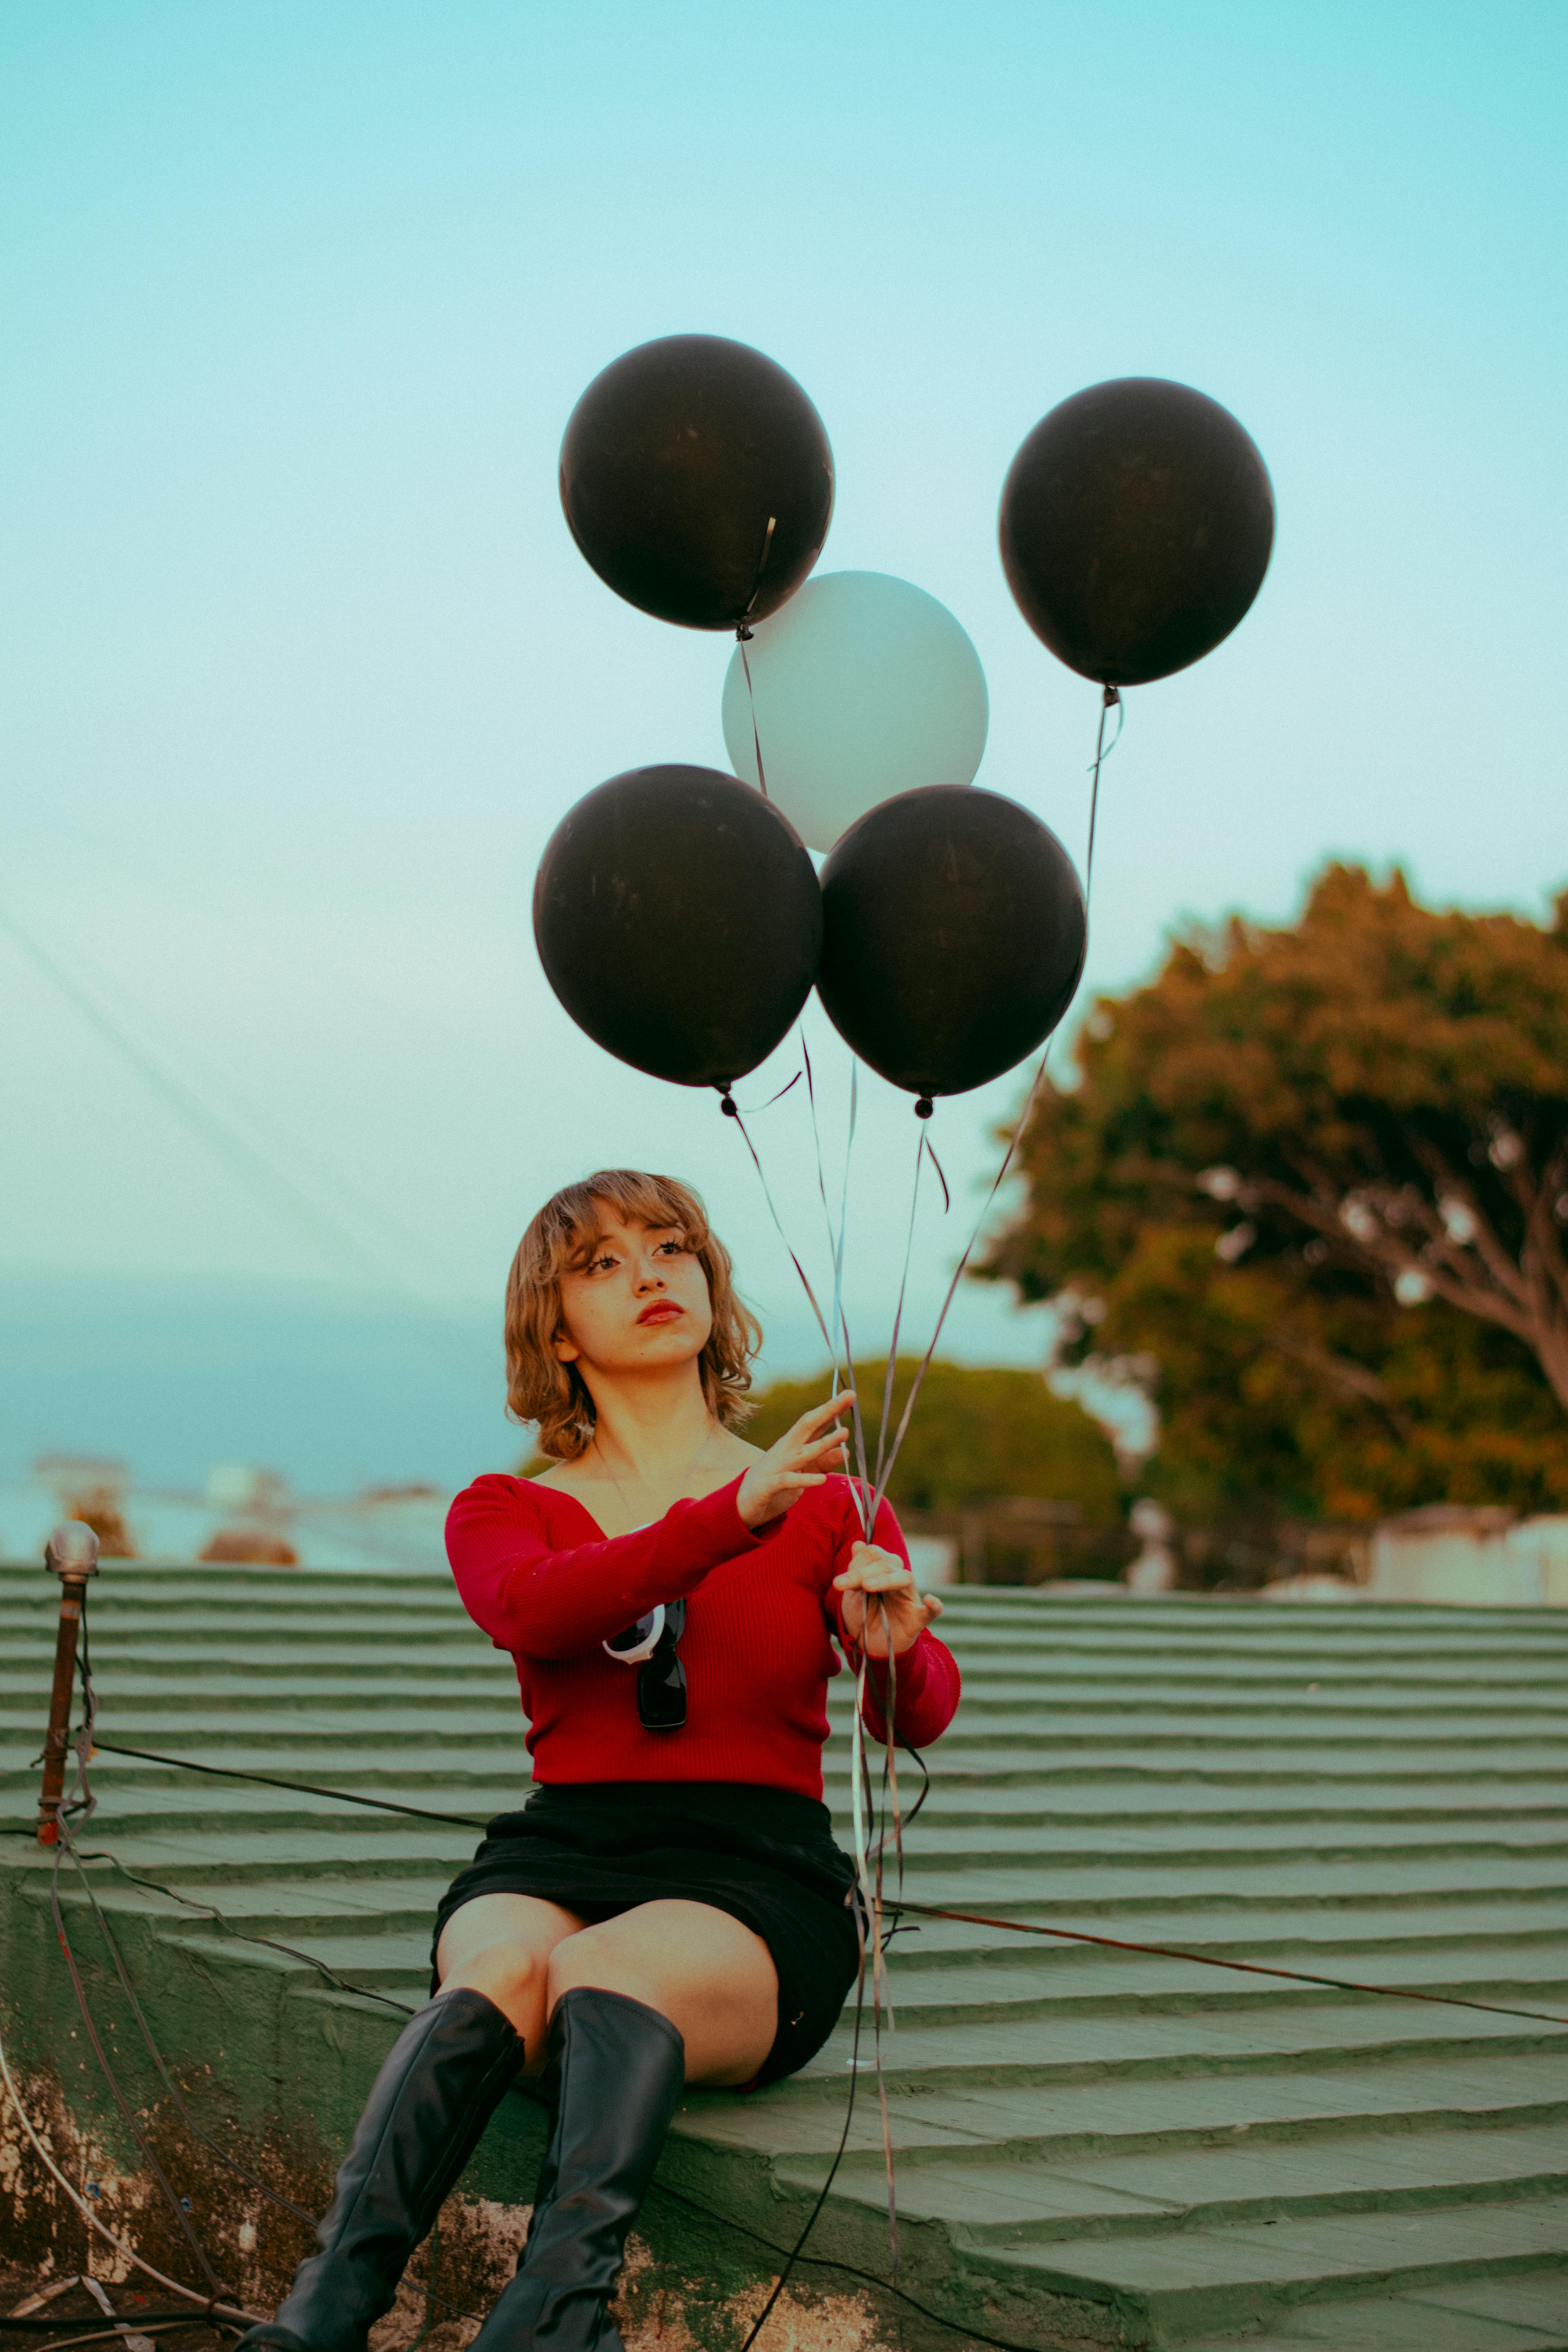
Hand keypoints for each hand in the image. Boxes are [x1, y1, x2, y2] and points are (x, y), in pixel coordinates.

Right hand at [736, 1391, 855, 1528]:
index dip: (831, 1410)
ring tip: (844, 1433)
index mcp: (791, 1445)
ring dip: (823, 1443)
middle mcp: (782, 1451)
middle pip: (806, 1426)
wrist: (740, 1507)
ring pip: (800, 1453)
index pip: (813, 1423)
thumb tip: (846, 1451)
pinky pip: (787, 1481)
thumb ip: (822, 1463)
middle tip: (849, 1395)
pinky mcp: (765, 1487)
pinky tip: (821, 1480)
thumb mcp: (802, 1473)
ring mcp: (773, 1467)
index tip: (850, 1395)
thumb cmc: (774, 1486)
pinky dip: (804, 1480)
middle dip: (828, 1410)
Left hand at [834, 1541, 944, 1656]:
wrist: (870, 1645)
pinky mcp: (916, 1621)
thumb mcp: (854, 1593)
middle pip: (885, 1564)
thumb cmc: (864, 1615)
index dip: (856, 1563)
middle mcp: (898, 1581)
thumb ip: (857, 1569)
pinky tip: (931, 1601)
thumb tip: (857, 1543)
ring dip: (885, 1580)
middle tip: (838, 1584)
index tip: (839, 1583)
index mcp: (883, 1571)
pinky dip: (934, 1606)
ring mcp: (909, 1599)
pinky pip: (931, 1612)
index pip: (874, 1554)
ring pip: (905, 1578)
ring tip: (867, 1586)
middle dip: (861, 1572)